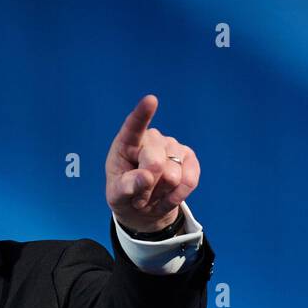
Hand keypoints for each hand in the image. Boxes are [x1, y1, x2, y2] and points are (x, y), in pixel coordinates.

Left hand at [105, 94, 199, 231]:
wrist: (143, 207)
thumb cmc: (125, 194)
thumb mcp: (116, 195)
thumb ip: (126, 187)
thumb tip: (147, 176)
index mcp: (127, 142)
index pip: (134, 127)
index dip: (143, 114)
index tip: (150, 100)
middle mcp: (152, 139)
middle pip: (154, 164)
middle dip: (147, 187)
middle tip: (139, 195)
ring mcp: (173, 146)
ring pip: (172, 176)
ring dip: (160, 194)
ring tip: (152, 194)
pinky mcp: (190, 159)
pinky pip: (189, 181)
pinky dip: (176, 196)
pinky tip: (167, 195)